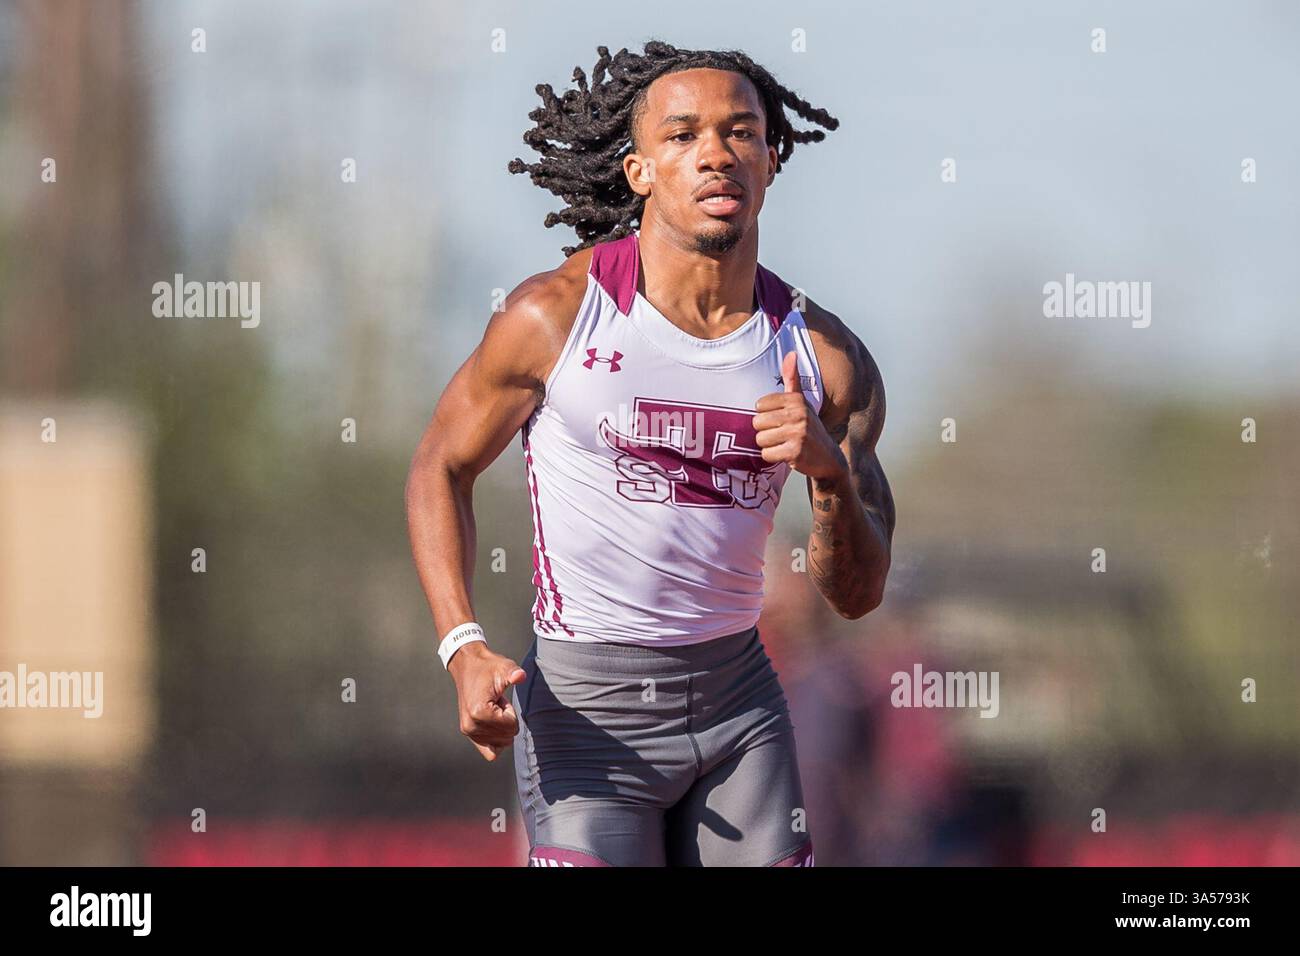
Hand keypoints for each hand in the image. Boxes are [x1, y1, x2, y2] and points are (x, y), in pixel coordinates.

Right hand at [448, 642, 526, 760]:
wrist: (468, 666)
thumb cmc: (487, 667)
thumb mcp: (504, 667)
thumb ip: (514, 673)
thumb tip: (520, 676)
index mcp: (479, 712)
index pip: (511, 727)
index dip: (510, 711)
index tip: (499, 699)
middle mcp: (471, 725)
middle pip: (506, 737)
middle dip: (506, 720)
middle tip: (495, 703)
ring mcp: (468, 731)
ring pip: (500, 745)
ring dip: (501, 727)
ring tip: (492, 709)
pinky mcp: (468, 733)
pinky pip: (489, 752)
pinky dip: (496, 740)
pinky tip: (493, 724)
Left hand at [753, 351, 848, 484]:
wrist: (829, 459)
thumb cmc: (809, 428)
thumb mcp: (802, 402)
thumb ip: (792, 379)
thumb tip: (791, 352)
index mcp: (796, 399)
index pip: (759, 405)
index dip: (766, 416)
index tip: (781, 420)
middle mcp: (798, 414)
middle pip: (757, 423)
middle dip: (766, 432)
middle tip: (783, 435)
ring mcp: (798, 433)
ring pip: (760, 439)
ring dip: (769, 446)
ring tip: (785, 444)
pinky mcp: (795, 452)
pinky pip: (767, 454)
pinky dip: (773, 458)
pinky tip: (787, 455)